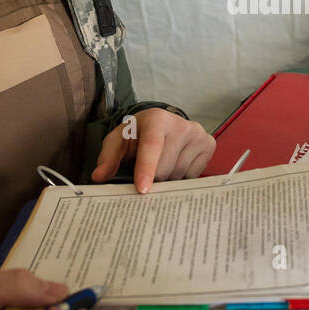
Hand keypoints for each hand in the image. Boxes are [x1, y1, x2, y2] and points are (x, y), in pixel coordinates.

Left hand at [91, 108, 215, 192]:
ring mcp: (199, 135)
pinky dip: (181, 177)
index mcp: (156, 119)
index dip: (146, 169)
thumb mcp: (118, 141)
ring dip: (168, 178)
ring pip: (179, 176)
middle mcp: (181, 125)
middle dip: (153, 177)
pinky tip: (176, 164)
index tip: (143, 190)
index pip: (152, 147)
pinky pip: (193, 176)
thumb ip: (108, 157)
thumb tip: (99, 176)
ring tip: (162, 164)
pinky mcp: (209, 145)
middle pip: (165, 169)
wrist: (162, 124)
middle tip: (147, 170)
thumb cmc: (137, 134)